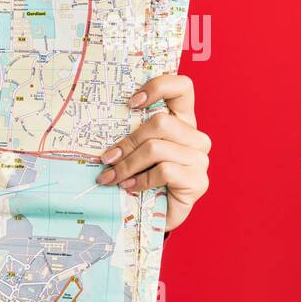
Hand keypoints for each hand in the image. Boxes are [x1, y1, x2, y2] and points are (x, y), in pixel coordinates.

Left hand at [94, 73, 210, 232]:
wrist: (155, 214)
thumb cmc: (142, 178)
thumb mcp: (134, 152)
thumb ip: (130, 135)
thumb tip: (100, 129)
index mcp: (182, 120)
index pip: (182, 87)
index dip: (158, 87)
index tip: (131, 103)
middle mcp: (195, 136)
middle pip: (160, 123)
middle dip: (127, 143)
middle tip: (106, 159)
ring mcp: (200, 158)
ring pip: (156, 149)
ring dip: (127, 165)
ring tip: (111, 177)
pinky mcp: (198, 181)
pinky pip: (164, 171)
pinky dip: (140, 180)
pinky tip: (129, 188)